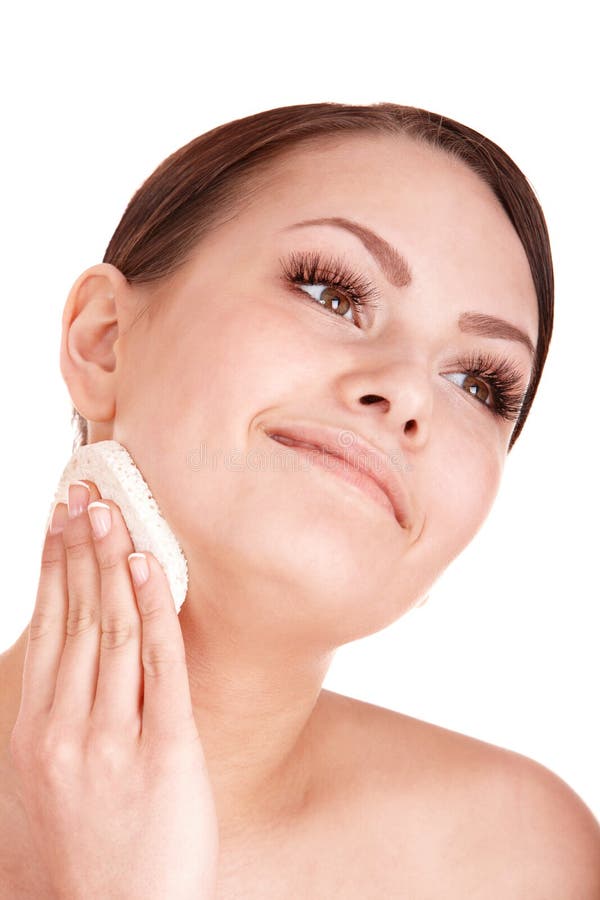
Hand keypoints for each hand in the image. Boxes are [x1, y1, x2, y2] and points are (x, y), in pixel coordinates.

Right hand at [9, 480, 218, 899]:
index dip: (53, 567)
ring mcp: (114, 737)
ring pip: (114, 628)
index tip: (58, 521)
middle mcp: (67, 726)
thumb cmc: (75, 861)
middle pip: (77, 615)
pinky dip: (155, 608)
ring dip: (113, 562)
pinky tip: (150, 566)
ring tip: (114, 512)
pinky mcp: (165, 751)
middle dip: (81, 547)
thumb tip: (67, 661)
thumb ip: (54, 722)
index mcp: (36, 730)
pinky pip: (160, 665)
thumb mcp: (42, 787)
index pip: (47, 627)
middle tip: (86, 494)